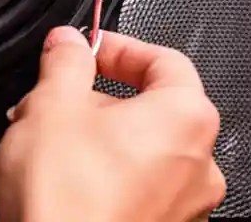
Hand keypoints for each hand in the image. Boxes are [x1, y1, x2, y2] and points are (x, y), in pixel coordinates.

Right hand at [0, 28, 225, 221]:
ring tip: (51, 146)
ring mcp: (184, 207)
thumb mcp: (51, 105)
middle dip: (99, 99)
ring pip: (141, 152)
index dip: (118, 48)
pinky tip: (64, 184)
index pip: (163, 59)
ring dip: (98, 140)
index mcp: (185, 118)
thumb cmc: (68, 199)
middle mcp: (198, 164)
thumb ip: (66, 62)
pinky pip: (137, 190)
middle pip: (152, 108)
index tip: (85, 51)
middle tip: (56, 102)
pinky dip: (105, 179)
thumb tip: (68, 44)